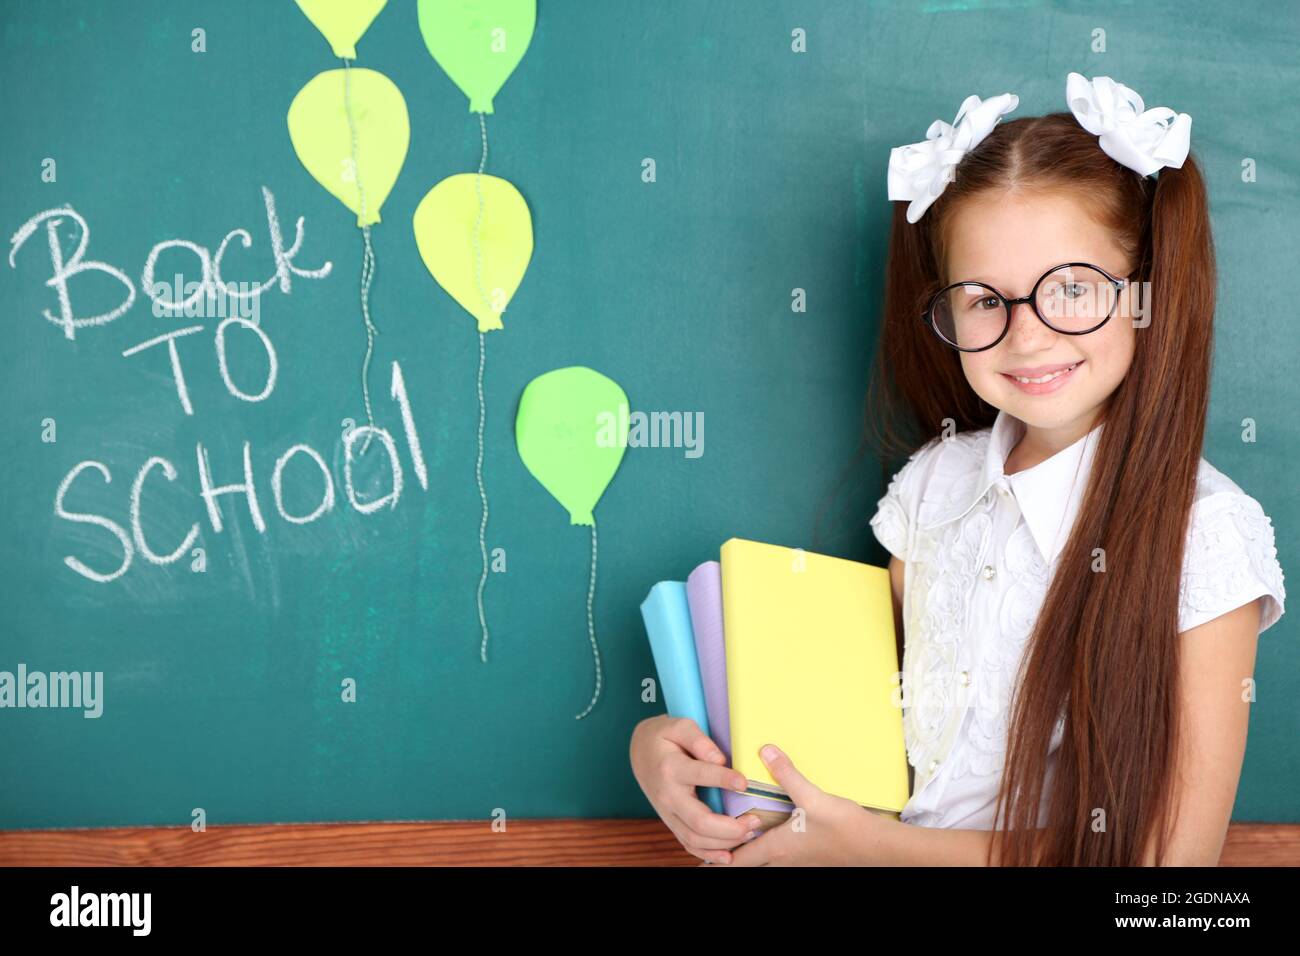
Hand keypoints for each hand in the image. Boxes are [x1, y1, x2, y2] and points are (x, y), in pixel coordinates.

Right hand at [629, 715, 762, 863]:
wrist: (639, 752)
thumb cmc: (664, 737)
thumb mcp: (678, 726)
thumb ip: (698, 740)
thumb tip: (720, 759)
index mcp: (671, 768)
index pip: (700, 776)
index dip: (724, 780)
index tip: (745, 783)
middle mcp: (668, 796)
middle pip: (698, 821)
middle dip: (729, 828)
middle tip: (754, 821)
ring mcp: (668, 813)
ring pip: (695, 839)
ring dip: (724, 843)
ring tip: (749, 833)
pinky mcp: (671, 822)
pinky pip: (688, 844)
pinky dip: (708, 854)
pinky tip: (728, 856)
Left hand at [711, 744, 883, 865]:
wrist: (876, 848)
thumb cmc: (845, 828)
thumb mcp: (812, 796)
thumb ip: (786, 773)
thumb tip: (764, 750)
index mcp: (776, 848)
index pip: (736, 859)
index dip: (717, 854)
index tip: (701, 843)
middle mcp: (782, 861)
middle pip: (745, 866)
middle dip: (727, 856)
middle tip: (710, 843)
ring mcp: (795, 864)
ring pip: (762, 865)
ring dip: (746, 854)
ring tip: (731, 839)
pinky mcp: (807, 861)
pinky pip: (777, 862)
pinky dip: (764, 853)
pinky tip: (767, 837)